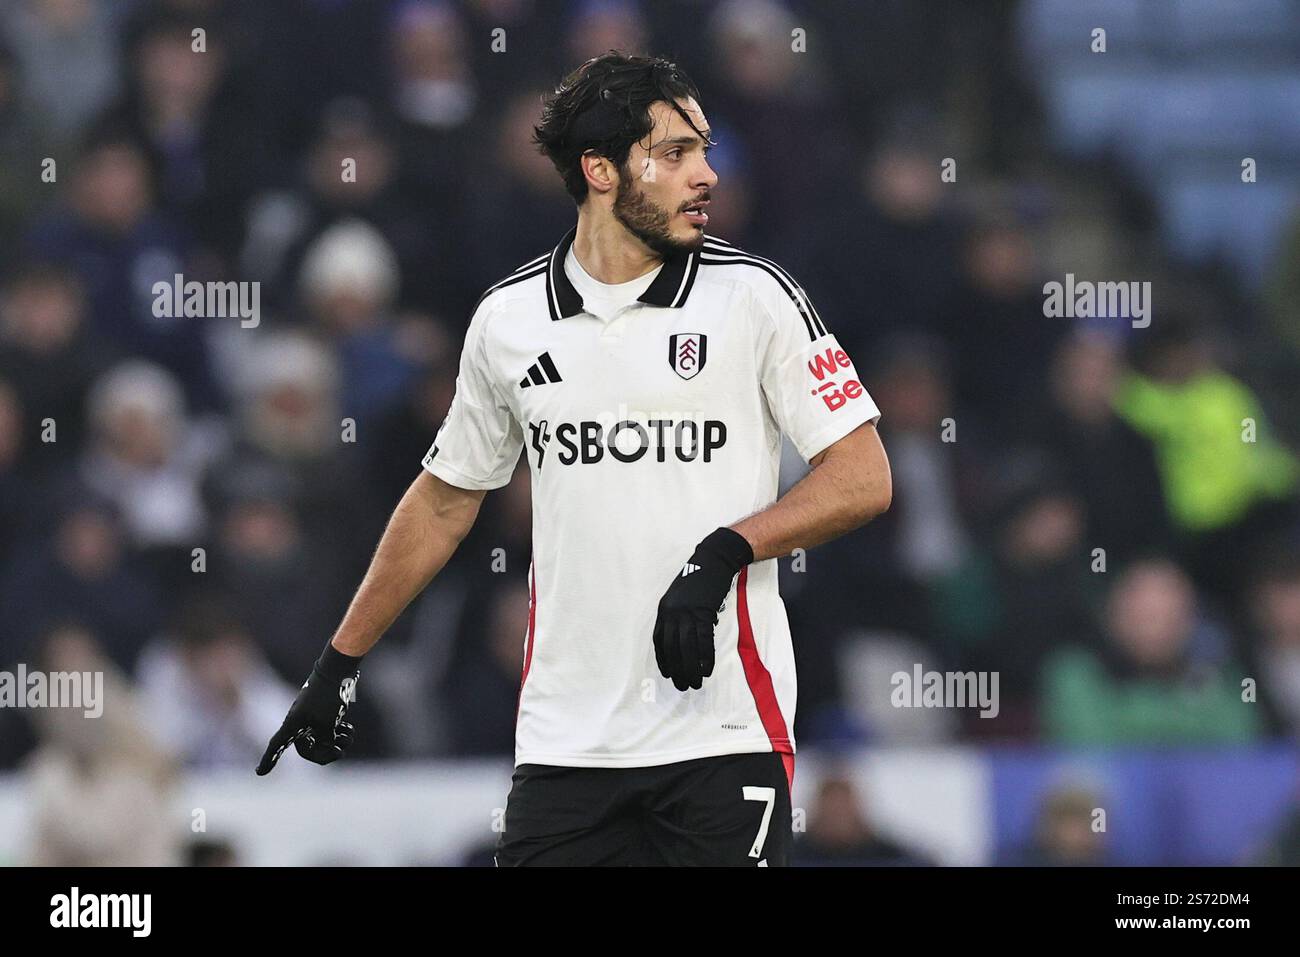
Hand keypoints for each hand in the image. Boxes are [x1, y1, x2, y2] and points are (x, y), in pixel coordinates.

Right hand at [256, 644, 362, 774]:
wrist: (337, 670)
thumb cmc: (328, 697)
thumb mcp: (328, 724)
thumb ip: (325, 739)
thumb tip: (329, 745)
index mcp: (293, 724)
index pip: (276, 746)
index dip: (268, 760)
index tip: (260, 773)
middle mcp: (299, 722)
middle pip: (308, 748)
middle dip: (326, 752)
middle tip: (340, 750)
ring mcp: (311, 716)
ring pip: (321, 739)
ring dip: (336, 742)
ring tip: (348, 736)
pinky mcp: (323, 711)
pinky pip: (328, 729)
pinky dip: (338, 732)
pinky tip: (348, 730)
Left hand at [653, 527, 752, 690]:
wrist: (714, 560)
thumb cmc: (699, 579)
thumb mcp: (681, 597)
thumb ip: (680, 616)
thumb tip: (686, 638)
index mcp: (664, 609)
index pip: (660, 640)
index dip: (663, 659)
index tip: (668, 673)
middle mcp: (672, 612)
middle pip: (672, 647)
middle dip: (678, 669)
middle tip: (683, 686)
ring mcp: (688, 612)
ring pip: (687, 647)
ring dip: (691, 668)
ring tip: (695, 683)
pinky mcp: (704, 612)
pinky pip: (704, 641)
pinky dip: (705, 657)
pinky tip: (707, 669)